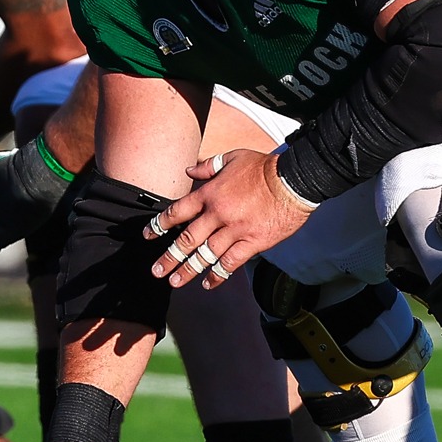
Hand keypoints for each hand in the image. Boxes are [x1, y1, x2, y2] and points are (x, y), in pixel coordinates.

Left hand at [142, 150, 311, 288]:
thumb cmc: (264, 167)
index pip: (178, 211)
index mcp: (210, 194)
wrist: (293, 180)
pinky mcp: (253, 242)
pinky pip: (231, 263)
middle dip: (169, 257)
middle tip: (157, 271)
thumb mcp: (232, 157)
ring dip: (189, 270)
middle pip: (187, 239)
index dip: (160, 225)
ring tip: (175, 282)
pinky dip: (218, 275)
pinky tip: (208, 283)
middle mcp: (218, 214)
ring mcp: (235, 230)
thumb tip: (189, 170)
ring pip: (206, 255)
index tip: (148, 235)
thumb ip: (208, 166)